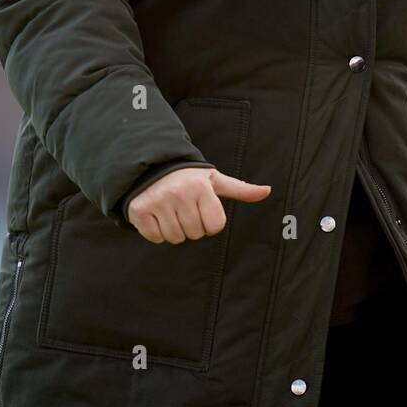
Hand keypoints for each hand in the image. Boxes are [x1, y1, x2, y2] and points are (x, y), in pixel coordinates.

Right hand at [125, 166, 270, 242]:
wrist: (153, 168)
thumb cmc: (189, 179)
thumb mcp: (215, 181)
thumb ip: (241, 189)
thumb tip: (267, 191)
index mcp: (201, 187)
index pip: (215, 226)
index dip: (210, 223)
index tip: (202, 210)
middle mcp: (179, 193)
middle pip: (195, 234)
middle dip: (192, 226)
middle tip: (184, 209)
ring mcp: (157, 202)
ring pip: (176, 238)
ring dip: (175, 230)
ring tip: (171, 212)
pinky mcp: (139, 210)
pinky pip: (155, 238)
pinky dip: (156, 232)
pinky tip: (157, 216)